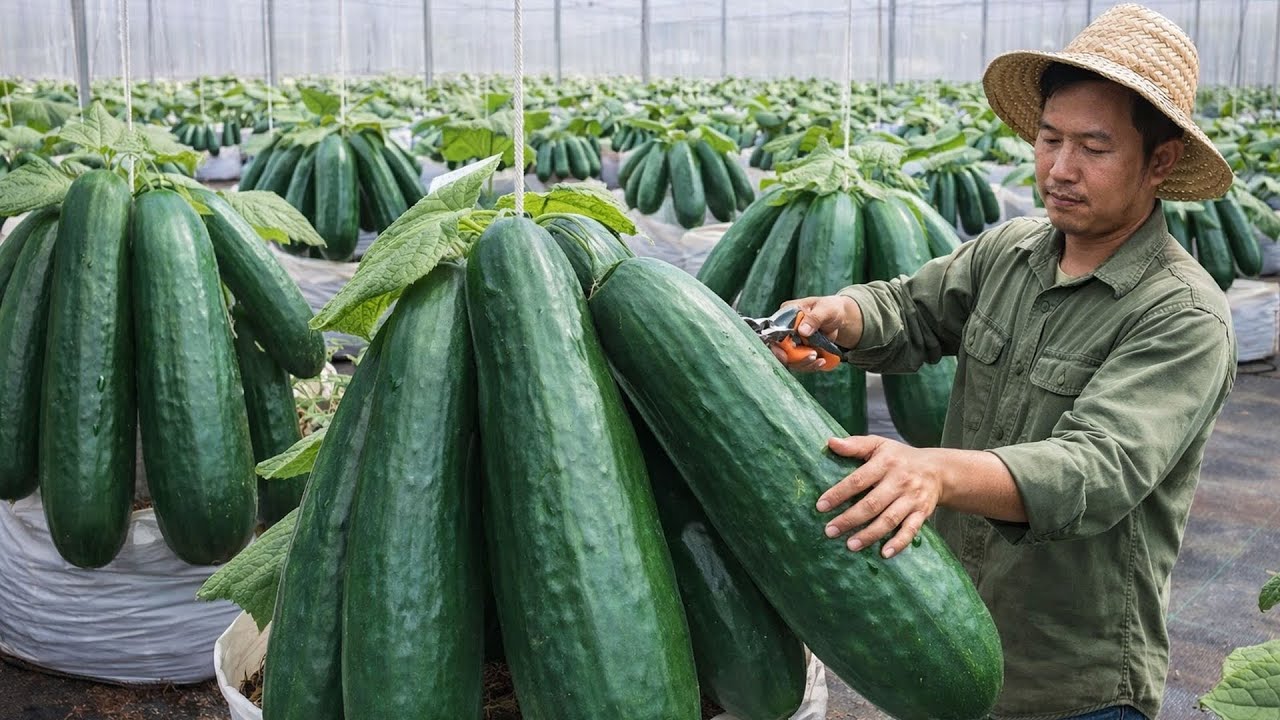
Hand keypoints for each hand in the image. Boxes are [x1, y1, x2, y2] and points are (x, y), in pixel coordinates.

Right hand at [768, 294, 862, 371]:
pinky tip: (822, 361)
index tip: (785, 356)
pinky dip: (811, 365)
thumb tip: (802, 330)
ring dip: (805, 363)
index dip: (775, 346)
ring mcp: (793, 342)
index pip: (773, 333)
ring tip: (820, 360)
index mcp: (786, 315)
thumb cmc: (830, 308)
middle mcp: (786, 330)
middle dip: (794, 358)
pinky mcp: (801, 351)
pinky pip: (801, 363)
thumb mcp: (825, 309)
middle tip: (812, 357)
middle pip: (780, 350)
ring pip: (791, 359)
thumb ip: (814, 318)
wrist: (840, 318)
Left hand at [815, 435, 944, 558]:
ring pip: (889, 519)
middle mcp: (899, 481)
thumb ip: (855, 444)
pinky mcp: (922, 513)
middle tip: (830, 531)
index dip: (839, 493)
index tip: (821, 506)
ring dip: (869, 534)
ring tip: (850, 545)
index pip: (858, 480)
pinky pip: (911, 530)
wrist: (938, 469)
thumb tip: (830, 442)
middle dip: (850, 519)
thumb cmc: (899, 457)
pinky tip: (884, 554)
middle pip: (872, 504)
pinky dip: (899, 543)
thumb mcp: (878, 444)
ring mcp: (912, 498)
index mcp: (885, 462)